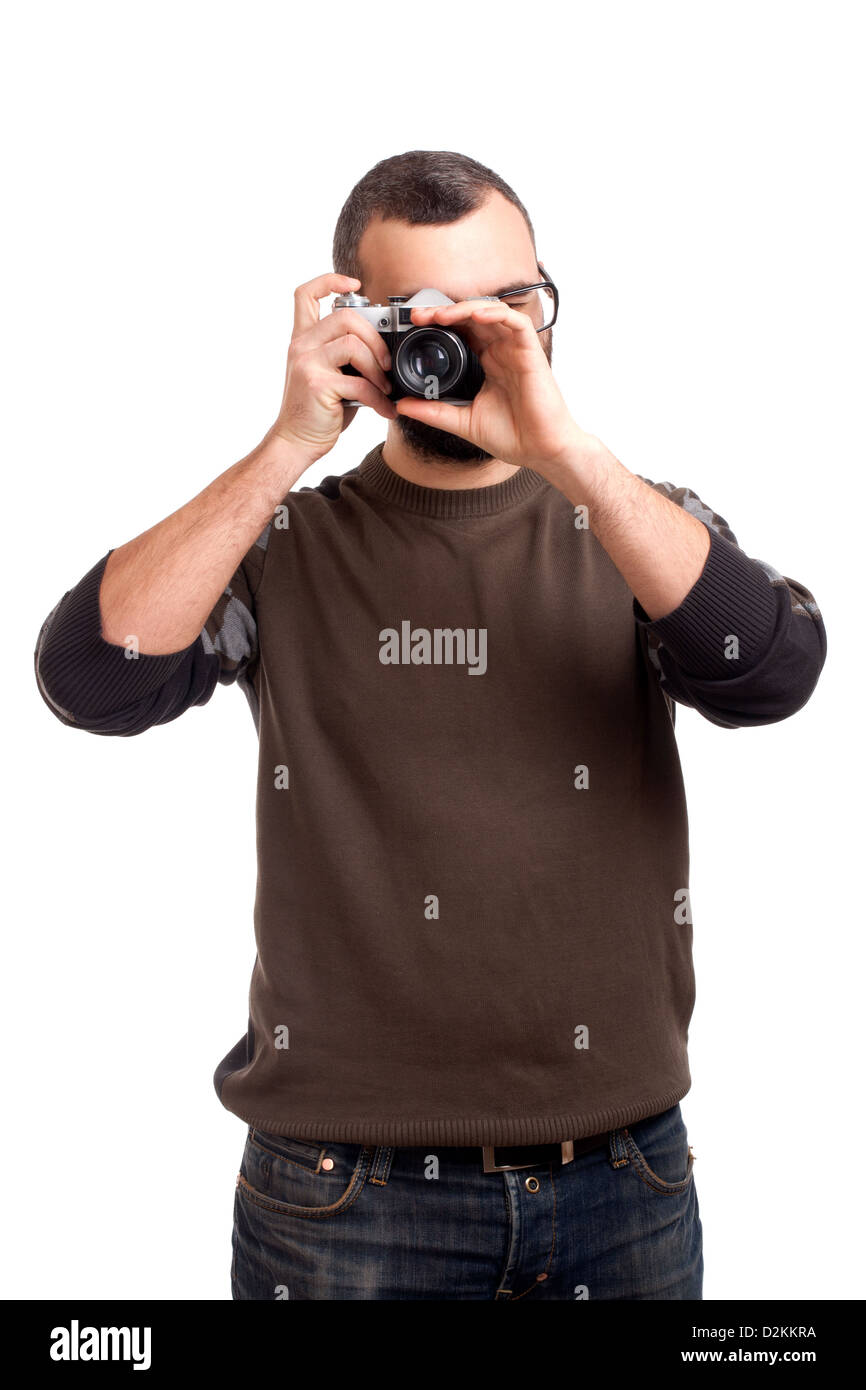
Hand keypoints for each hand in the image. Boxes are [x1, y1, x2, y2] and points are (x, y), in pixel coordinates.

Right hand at [271, 272, 396, 461]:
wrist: (296, 442)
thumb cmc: (317, 411)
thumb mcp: (329, 375)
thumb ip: (346, 355)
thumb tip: (383, 347)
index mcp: (303, 340)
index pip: (306, 294)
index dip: (330, 280)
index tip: (354, 284)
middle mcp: (301, 346)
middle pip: (345, 316)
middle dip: (375, 338)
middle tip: (386, 363)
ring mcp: (307, 364)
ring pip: (353, 344)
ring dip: (377, 367)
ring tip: (385, 387)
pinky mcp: (317, 385)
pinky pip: (359, 382)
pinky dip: (378, 398)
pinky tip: (383, 409)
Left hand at [394, 299, 592, 474]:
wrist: (540, 452)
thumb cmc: (513, 436)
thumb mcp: (463, 422)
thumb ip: (434, 412)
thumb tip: (403, 406)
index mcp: (488, 363)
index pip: (462, 331)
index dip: (440, 323)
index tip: (416, 325)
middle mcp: (502, 352)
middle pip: (473, 317)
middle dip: (446, 312)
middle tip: (420, 315)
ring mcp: (517, 351)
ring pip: (493, 313)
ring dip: (467, 309)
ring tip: (442, 315)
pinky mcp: (532, 354)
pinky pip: (517, 323)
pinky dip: (498, 314)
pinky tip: (478, 316)